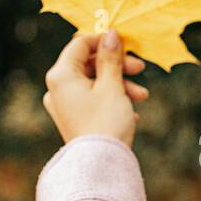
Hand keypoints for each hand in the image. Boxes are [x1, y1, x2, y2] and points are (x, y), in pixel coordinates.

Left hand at [43, 30, 148, 146]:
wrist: (101, 166)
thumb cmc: (105, 123)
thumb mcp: (112, 85)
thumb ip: (111, 58)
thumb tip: (110, 34)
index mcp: (61, 76)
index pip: (80, 45)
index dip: (104, 41)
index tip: (126, 44)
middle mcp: (57, 89)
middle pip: (89, 65)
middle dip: (118, 67)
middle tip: (140, 68)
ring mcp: (64, 105)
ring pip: (94, 83)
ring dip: (120, 85)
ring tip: (142, 96)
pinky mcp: (74, 119)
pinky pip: (94, 100)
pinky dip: (112, 100)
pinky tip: (131, 112)